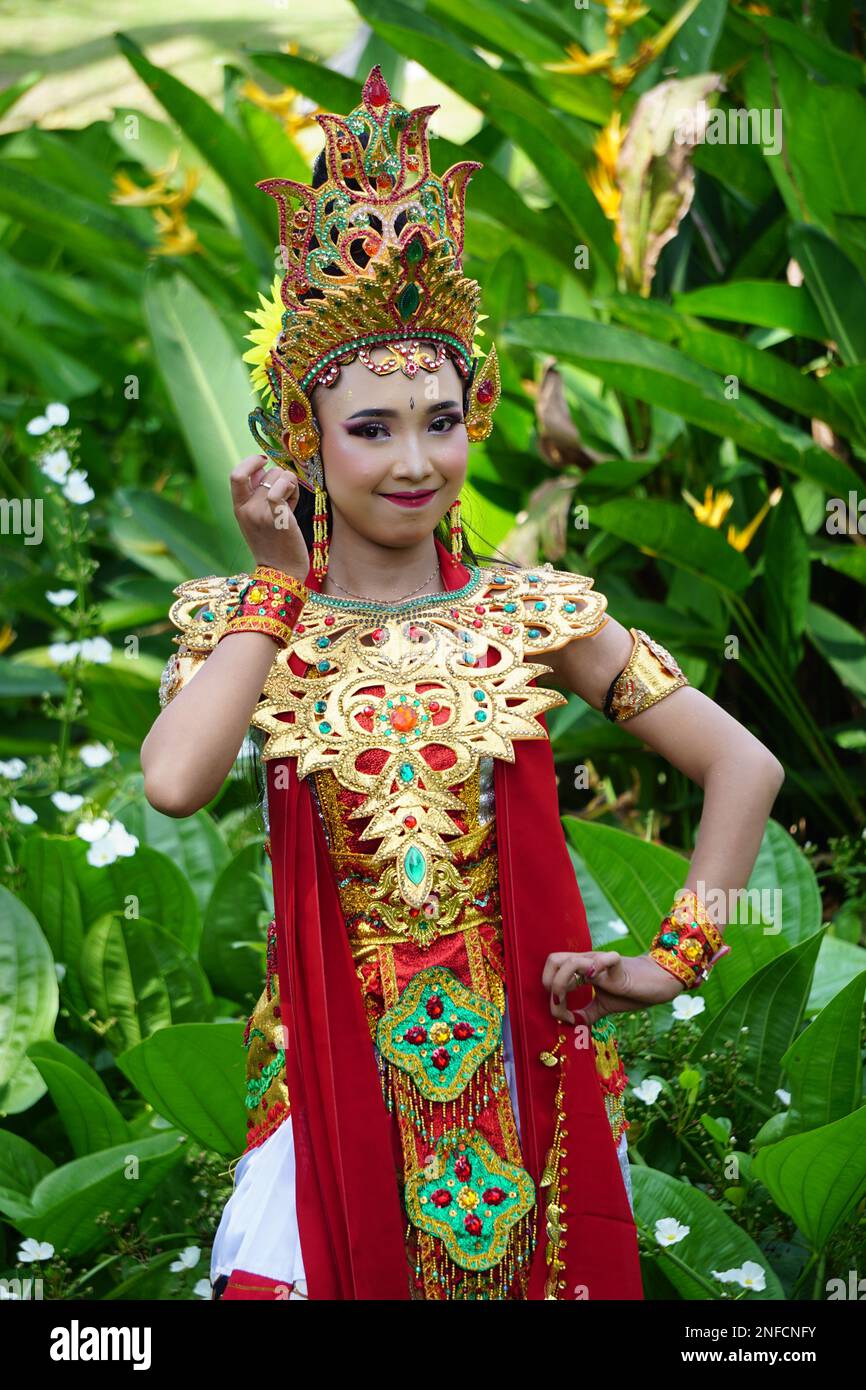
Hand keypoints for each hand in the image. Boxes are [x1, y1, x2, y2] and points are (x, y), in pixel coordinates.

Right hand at [230, 454, 309, 577]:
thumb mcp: (258, 519)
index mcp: (238, 508)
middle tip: (286, 500)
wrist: (281, 573)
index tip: (264, 461)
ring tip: (290, 507)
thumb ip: (257, 494)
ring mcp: (259, 512)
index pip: (236, 474)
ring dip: (291, 487)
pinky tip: (294, 502)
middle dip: (281, 480)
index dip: (251, 462)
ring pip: (280, 475)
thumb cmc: (275, 546)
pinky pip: (282, 486)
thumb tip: (262, 466)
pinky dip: (292, 487)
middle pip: (267, 471)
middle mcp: (246, 508)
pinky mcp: (276, 516)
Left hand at [542, 950, 685, 1027]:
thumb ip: (585, 1015)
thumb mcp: (603, 1007)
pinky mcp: (620, 967)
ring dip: (562, 985)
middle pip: (553, 959)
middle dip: (549, 984)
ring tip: (571, 1008)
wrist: (658, 982)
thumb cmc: (630, 991)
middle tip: (560, 1005)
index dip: (551, 995)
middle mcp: (587, 962)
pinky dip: (594, 969)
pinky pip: (605, 960)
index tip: (563, 1016)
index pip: (552, 970)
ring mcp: (602, 962)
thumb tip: (568, 1025)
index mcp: (581, 969)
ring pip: (570, 962)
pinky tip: (593, 983)